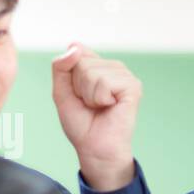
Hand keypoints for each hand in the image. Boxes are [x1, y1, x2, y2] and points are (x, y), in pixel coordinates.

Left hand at [51, 43, 139, 190]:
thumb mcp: (61, 90)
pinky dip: (100, 98)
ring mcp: (125, 76)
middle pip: (81, 62)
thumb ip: (60, 65)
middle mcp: (114, 67)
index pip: (75, 51)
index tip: (78, 95)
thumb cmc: (82, 123)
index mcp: (99, 65)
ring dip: (89, 95)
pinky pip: (104, 82)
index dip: (69, 77)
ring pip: (92, 72)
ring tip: (99, 107)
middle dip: (78, 87)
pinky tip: (110, 107)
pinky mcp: (133, 86)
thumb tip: (74, 45)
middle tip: (90, 104)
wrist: (95, 148)